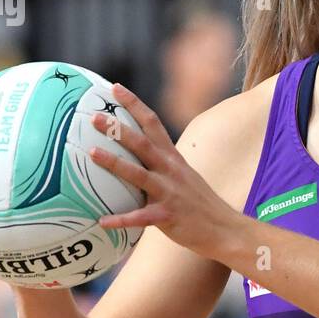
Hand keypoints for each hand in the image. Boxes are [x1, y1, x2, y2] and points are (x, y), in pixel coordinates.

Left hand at [87, 82, 231, 256]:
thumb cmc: (201, 204)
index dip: (134, 104)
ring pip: (139, 175)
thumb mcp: (184, 176)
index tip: (115, 88)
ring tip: (92, 153)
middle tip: (95, 117)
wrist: (226, 229)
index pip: (153, 124)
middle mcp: (171, 171)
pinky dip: (120, 220)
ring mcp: (170, 193)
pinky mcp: (168, 216)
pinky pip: (140, 218)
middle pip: (143, 144)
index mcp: (173, 158)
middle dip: (118, 129)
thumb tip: (138, 158)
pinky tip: (102, 222)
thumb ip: (163, 165)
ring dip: (115, 163)